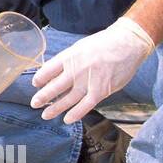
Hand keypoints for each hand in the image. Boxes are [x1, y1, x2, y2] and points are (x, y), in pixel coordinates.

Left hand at [30, 17, 154, 122]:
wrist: (128, 43)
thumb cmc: (105, 43)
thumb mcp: (81, 46)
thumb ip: (69, 60)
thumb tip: (56, 70)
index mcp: (69, 56)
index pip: (48, 70)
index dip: (40, 78)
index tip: (35, 84)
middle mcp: (76, 70)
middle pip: (55, 86)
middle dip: (42, 96)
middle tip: (34, 103)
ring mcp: (88, 81)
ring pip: (68, 99)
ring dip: (55, 108)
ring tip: (45, 115)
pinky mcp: (101, 90)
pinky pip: (85, 105)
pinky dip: (75, 113)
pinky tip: (67, 119)